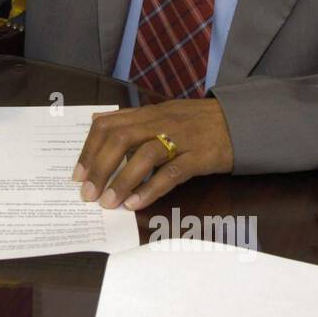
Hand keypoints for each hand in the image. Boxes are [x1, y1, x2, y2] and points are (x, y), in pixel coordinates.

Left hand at [74, 99, 233, 209]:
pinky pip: (172, 172)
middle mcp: (160, 122)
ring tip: (107, 203)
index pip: (108, 125)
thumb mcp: (161, 113)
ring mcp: (181, 138)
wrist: (239, 121)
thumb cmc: (196, 122)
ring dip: (121, 180)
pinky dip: (151, 189)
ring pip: (144, 155)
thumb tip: (97, 122)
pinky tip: (136, 203)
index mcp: (147, 113)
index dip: (89, 149)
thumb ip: (130, 119)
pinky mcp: (200, 156)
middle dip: (99, 167)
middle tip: (87, 193)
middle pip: (120, 139)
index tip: (77, 173)